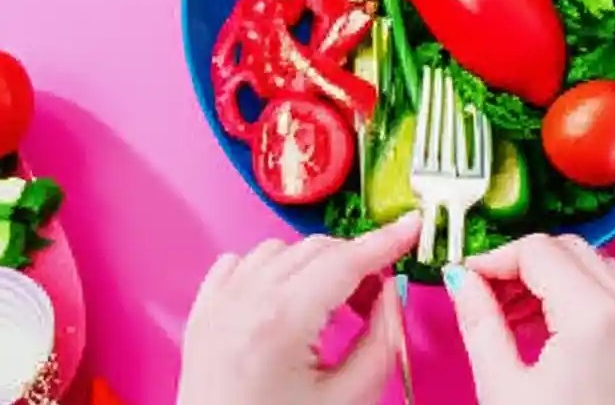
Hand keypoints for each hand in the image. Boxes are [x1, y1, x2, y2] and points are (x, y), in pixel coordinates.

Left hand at [177, 214, 419, 404]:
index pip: (345, 261)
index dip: (385, 241)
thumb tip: (391, 295)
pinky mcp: (202, 312)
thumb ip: (381, 342)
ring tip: (327, 309)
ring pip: (279, 250)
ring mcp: (218, 303)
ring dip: (312, 266)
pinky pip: (240, 263)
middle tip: (374, 299)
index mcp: (282, 321)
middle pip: (316, 250)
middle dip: (354, 263)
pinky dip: (269, 270)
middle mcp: (245, 300)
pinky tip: (283, 302)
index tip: (411, 226)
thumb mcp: (347, 400)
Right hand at [444, 234, 614, 404]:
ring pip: (599, 267)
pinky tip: (553, 331)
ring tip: (516, 318)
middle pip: (571, 250)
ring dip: (555, 278)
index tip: (468, 278)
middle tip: (487, 296)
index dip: (496, 258)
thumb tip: (462, 279)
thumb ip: (479, 320)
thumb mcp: (502, 386)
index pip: (538, 251)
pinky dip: (585, 297)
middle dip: (524, 264)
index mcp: (594, 317)